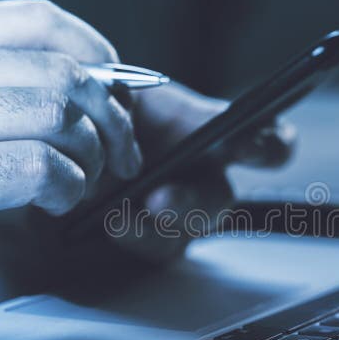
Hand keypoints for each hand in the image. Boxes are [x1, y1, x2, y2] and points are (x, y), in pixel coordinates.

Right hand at [0, 0, 140, 298]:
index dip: (97, 51)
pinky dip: (66, 189)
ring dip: (90, 158)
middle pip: (64, 74)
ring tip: (80, 183)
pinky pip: (38, 168)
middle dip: (113, 121)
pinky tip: (55, 203)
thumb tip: (79, 89)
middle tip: (121, 156)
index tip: (118, 88)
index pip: (40, 20)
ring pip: (59, 117)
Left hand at [107, 82, 295, 260]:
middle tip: (160, 199)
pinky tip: (111, 219)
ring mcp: (185, 212)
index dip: (268, 144)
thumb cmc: (109, 113)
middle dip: (192, 201)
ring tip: (120, 215)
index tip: (244, 145)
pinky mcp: (158, 238)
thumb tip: (148, 110)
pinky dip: (132, 233)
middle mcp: (208, 176)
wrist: (70, 148)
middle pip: (220, 198)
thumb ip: (132, 96)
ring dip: (154, 224)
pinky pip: (156, 245)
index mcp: (215, 133)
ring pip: (188, 229)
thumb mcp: (123, 94)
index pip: (268, 139)